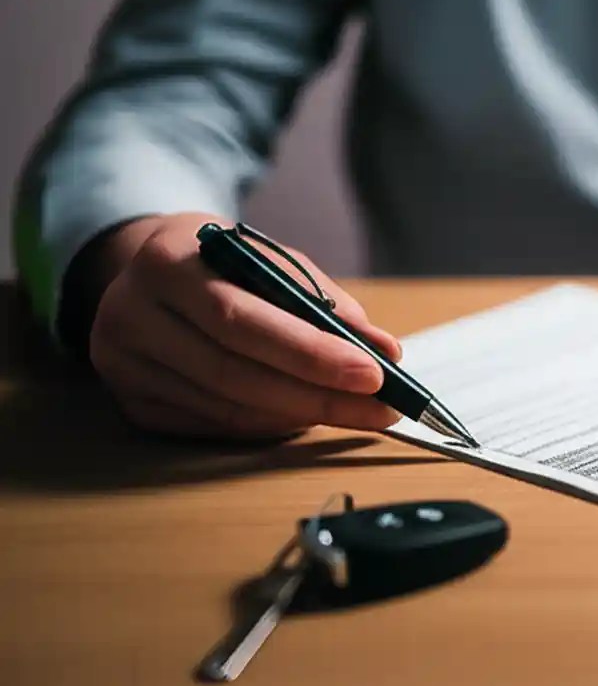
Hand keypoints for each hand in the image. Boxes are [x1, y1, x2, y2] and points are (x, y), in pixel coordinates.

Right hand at [87, 213, 402, 437]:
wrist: (147, 268)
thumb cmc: (221, 262)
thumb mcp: (269, 259)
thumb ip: (324, 301)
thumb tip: (385, 350)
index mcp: (165, 263)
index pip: (241, 319)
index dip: (309, 353)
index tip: (374, 373)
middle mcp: (131, 316)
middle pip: (234, 373)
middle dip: (318, 396)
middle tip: (379, 408)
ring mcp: (125, 366)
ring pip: (227, 409)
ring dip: (301, 416)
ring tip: (356, 412)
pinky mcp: (133, 404)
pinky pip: (215, 426)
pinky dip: (269, 425)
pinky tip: (306, 416)